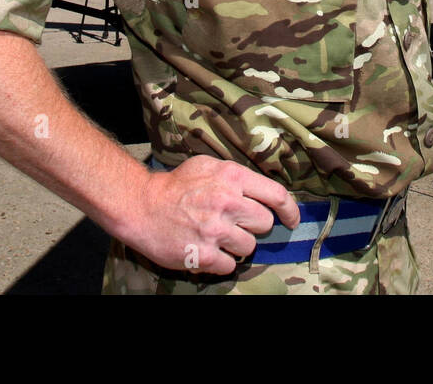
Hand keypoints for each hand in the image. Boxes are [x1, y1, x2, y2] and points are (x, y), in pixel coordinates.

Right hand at [127, 156, 300, 274]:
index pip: (276, 195)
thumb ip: (236, 176)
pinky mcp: (204, 254)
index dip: (289, 210)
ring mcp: (216, 229)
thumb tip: (264, 191)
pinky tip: (207, 249)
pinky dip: (221, 261)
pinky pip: (230, 265)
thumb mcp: (208, 166)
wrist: (141, 206)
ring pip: (249, 246)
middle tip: (232, 223)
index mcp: (232, 177)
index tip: (291, 220)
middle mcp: (228, 202)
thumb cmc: (176, 186)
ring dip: (236, 245)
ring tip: (216, 235)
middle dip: (252, 225)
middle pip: (264, 223)